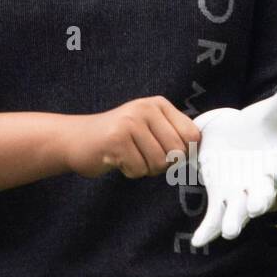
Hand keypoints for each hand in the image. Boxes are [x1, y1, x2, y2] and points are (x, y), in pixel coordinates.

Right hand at [63, 96, 200, 179]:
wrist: (77, 139)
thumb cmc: (118, 139)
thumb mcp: (148, 128)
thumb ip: (173, 135)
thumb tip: (199, 151)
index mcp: (159, 104)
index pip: (192, 135)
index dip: (184, 153)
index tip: (166, 153)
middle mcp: (146, 109)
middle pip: (177, 152)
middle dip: (163, 164)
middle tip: (143, 156)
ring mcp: (130, 122)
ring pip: (159, 163)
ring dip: (145, 168)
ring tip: (130, 156)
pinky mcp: (116, 139)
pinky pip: (139, 169)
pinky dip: (130, 172)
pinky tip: (118, 159)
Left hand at [190, 77, 276, 247]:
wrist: (235, 141)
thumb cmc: (255, 128)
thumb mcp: (268, 113)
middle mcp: (261, 184)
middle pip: (264, 196)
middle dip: (261, 202)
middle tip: (259, 208)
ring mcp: (240, 194)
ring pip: (239, 211)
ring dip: (235, 221)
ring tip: (229, 232)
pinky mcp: (220, 197)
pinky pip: (214, 218)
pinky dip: (208, 230)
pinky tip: (198, 242)